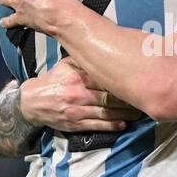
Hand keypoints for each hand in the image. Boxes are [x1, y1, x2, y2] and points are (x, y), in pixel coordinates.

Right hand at [20, 59, 142, 132]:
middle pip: (109, 98)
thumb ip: (84, 61)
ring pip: (106, 113)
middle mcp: (79, 94)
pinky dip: (113, 125)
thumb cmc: (54, 81)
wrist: (33, 102)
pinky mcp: (76, 124)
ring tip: (139, 112)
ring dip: (125, 114)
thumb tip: (106, 50)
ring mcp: (78, 111)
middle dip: (128, 99)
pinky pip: (98, 125)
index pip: (105, 80)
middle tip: (143, 97)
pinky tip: (124, 124)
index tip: (137, 80)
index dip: (122, 81)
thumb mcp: (66, 65)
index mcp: (78, 78)